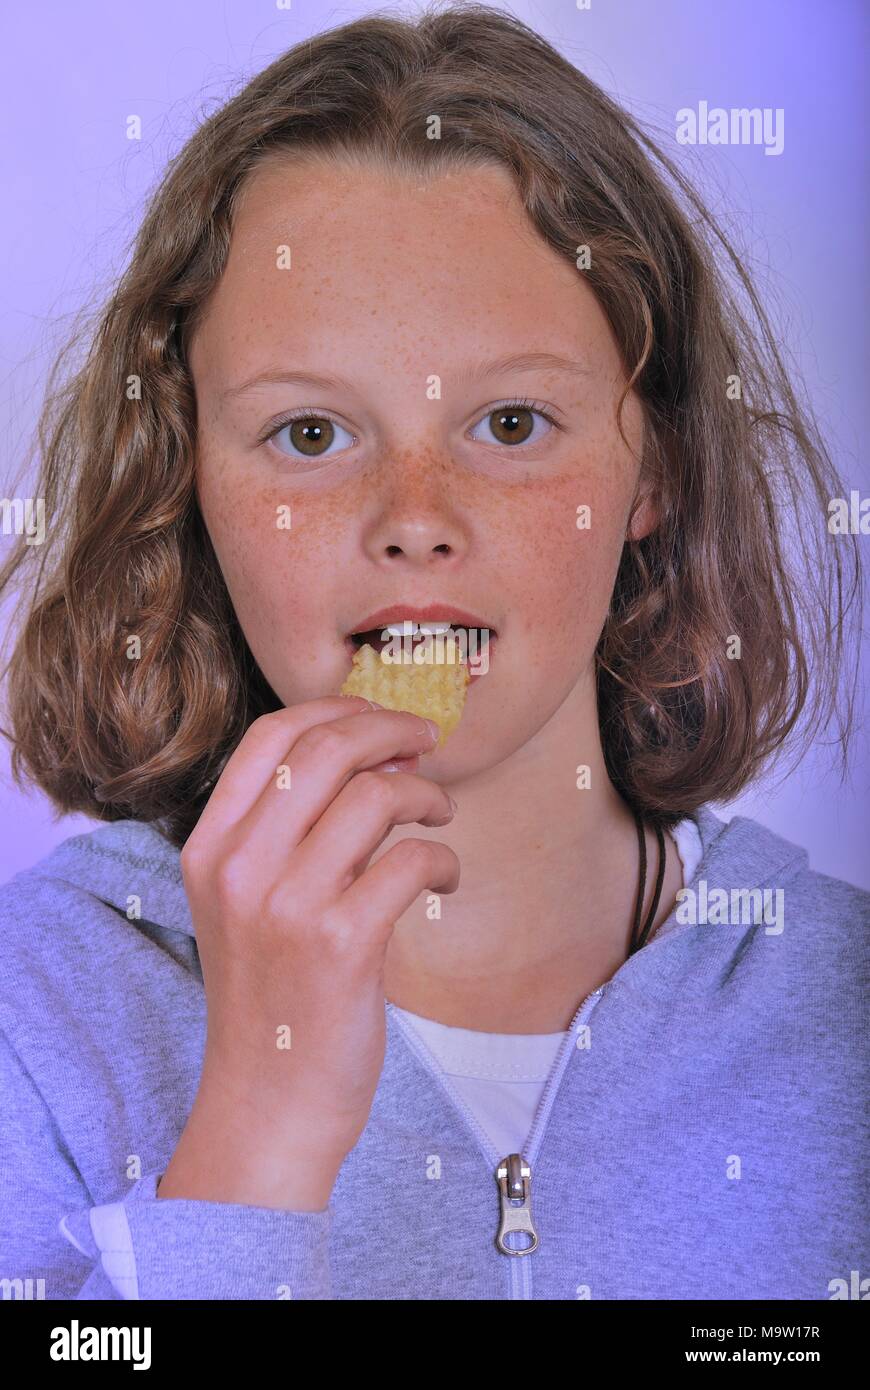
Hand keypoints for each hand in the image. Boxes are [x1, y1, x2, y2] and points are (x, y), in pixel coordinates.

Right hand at [158, 696, 458, 1210]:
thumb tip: (372, 754)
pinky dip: (443, 858)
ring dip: (426, 794)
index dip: (337, 710)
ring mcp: (287, 905)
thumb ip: (285, 832)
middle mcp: (240, 867)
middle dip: (392, 730)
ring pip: (375, 796)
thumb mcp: (246, 905)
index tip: (382, 720)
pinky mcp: (342, 945)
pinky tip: (444, 880)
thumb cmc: (271, 997)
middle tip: (428, 744)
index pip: (271, 736)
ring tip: (440, 816)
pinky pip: (411, 860)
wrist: (268, 1104)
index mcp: (209, 848)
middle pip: (326, 749)